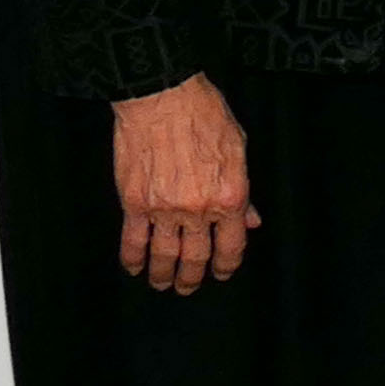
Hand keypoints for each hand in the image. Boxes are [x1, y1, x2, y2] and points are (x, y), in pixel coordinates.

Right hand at [110, 74, 255, 292]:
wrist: (163, 98)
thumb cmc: (204, 115)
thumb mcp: (239, 149)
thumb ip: (245, 191)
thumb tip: (251, 220)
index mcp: (230, 197)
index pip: (232, 244)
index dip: (227, 264)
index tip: (222, 272)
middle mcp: (199, 209)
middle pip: (197, 256)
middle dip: (193, 277)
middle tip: (188, 287)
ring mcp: (164, 209)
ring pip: (164, 255)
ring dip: (163, 274)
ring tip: (162, 284)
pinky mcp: (134, 202)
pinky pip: (133, 240)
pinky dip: (132, 258)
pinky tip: (134, 267)